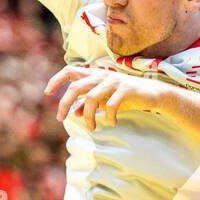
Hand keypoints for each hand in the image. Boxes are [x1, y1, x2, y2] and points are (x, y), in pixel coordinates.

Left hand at [44, 66, 165, 131]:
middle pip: (76, 87)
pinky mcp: (126, 89)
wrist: (152, 94)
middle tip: (60, 119)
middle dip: (65, 103)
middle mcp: (102, 75)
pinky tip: (112, 124)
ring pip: (91, 98)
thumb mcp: (103, 99)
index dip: (56, 80)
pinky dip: (109, 117)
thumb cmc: (125, 96)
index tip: (47, 93)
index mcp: (94, 75)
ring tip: (92, 128)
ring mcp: (114, 81)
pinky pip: (111, 105)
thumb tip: (72, 112)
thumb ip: (88, 103)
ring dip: (88, 116)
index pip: (70, 71)